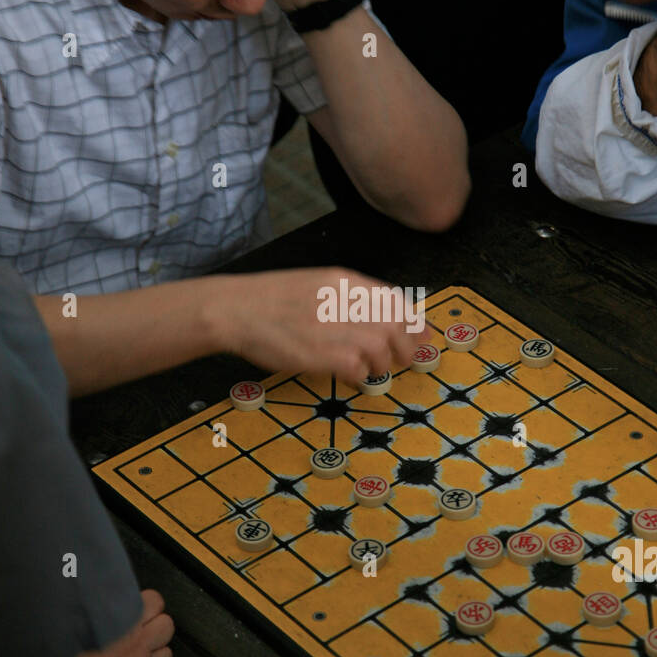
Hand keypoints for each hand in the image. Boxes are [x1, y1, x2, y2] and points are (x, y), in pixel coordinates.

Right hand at [222, 268, 425, 381]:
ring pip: (382, 348)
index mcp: (343, 280)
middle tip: (402, 360)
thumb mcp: (314, 284)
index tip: (422, 336)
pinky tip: (346, 374)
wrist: (235, 309)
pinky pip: (358, 369)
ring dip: (381, 363)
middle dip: (406, 346)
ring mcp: (333, 326)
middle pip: (396, 324)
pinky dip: (358, 375)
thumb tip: (384, 316)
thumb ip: (348, 297)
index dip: (414, 321)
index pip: (395, 299)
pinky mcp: (322, 353)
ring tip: (369, 368)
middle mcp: (344, 299)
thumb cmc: (270, 301)